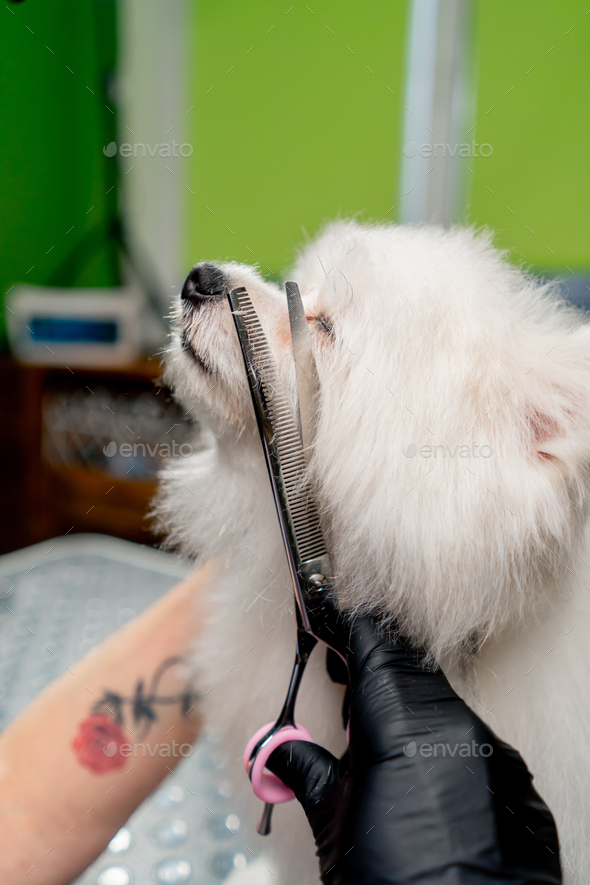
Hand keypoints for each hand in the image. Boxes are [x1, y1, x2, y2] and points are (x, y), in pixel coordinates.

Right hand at [267, 614, 561, 884]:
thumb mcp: (334, 826)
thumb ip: (304, 770)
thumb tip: (275, 750)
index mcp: (401, 726)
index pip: (377, 647)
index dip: (352, 628)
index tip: (331, 616)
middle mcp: (455, 728)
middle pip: (410, 672)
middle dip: (375, 670)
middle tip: (343, 682)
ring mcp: (493, 754)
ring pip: (443, 705)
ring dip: (409, 708)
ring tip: (376, 738)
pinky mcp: (517, 782)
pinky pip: (474, 742)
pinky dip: (442, 743)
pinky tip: (420, 775)